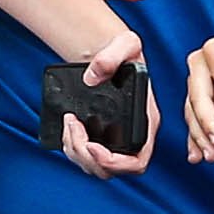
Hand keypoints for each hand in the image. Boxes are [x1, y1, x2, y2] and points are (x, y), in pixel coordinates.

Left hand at [59, 34, 158, 179]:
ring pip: (95, 166)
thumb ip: (111, 56)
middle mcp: (133, 135)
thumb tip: (92, 77)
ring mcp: (115, 137)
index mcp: (146, 122)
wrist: (108, 52)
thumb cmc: (122, 50)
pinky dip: (71, 147)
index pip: (137, 162)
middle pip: (111, 169)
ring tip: (68, 123)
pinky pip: (85, 156)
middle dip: (85, 155)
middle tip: (71, 125)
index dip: (115, 163)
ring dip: (75, 151)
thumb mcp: (125, 44)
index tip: (92, 147)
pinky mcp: (99, 134)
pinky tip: (67, 126)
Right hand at [185, 23, 213, 161]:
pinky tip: (196, 155)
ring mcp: (197, 84)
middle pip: (198, 96)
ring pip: (192, 111)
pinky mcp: (201, 100)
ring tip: (210, 155)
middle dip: (206, 121)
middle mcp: (199, 67)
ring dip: (198, 135)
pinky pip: (193, 120)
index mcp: (213, 50)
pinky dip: (193, 139)